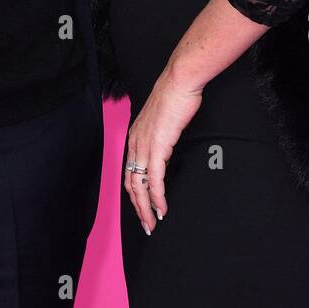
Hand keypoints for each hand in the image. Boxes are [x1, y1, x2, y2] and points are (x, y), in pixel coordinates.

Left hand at [124, 67, 203, 234]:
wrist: (179, 82)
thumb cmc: (175, 97)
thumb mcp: (163, 120)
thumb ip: (160, 137)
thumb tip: (165, 151)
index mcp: (135, 137)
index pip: (129, 172)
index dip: (134, 194)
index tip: (142, 209)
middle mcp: (135, 142)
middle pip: (131, 184)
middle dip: (138, 208)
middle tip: (147, 226)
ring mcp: (144, 145)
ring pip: (140, 186)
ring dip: (146, 208)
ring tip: (153, 223)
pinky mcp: (158, 146)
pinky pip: (155, 179)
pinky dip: (158, 198)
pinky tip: (162, 210)